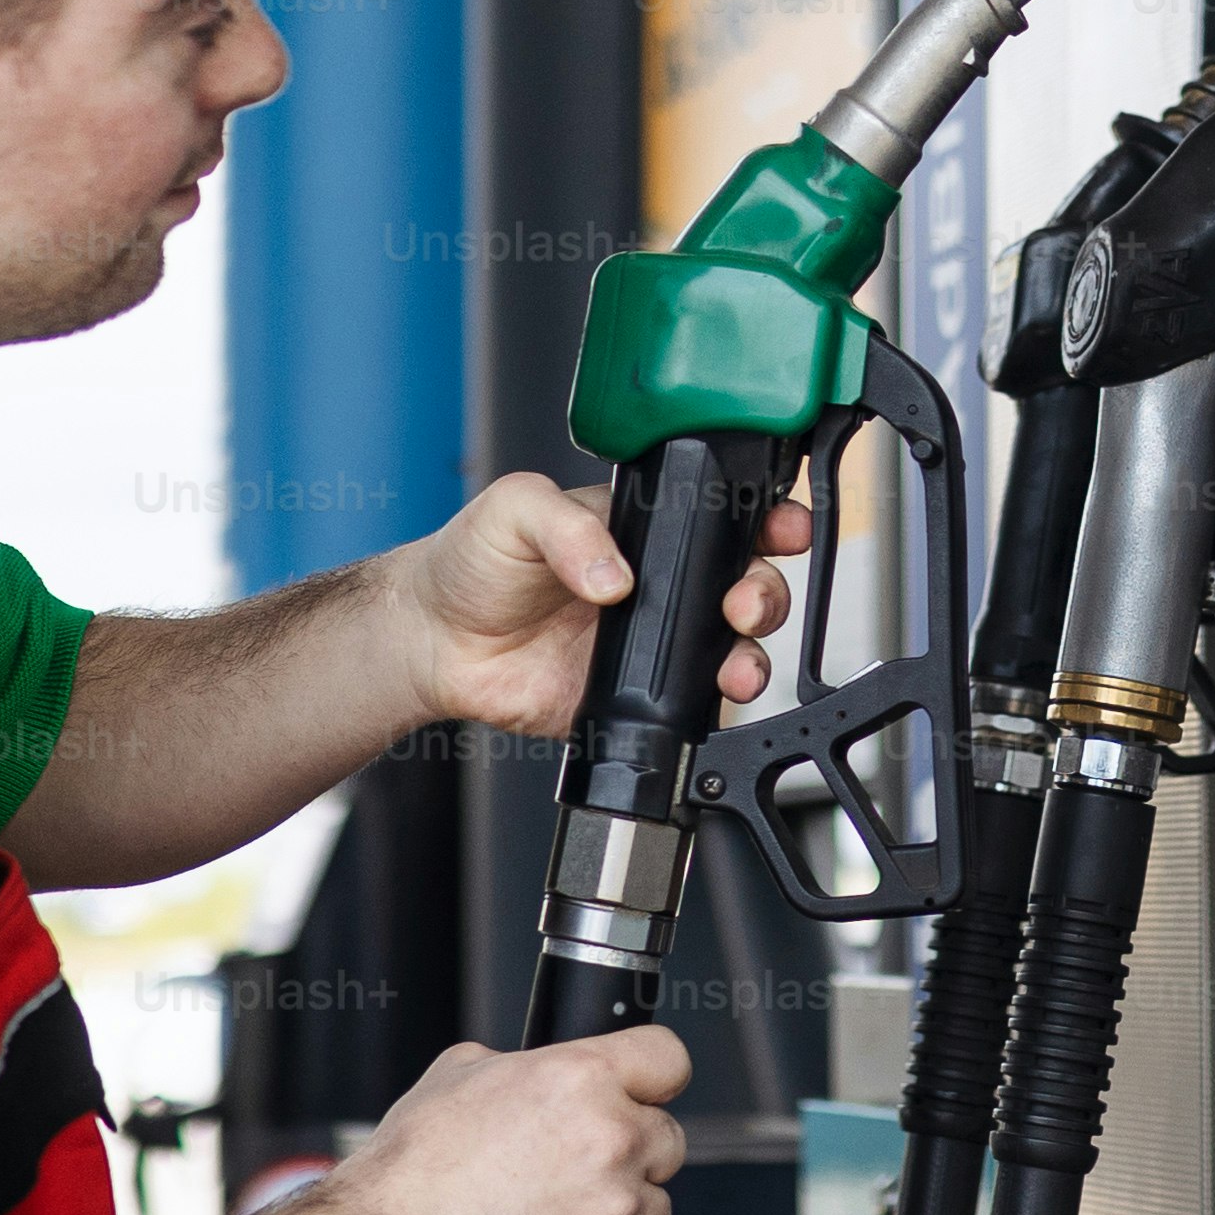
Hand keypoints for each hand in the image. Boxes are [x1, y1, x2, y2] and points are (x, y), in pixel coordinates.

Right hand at [335, 1031, 692, 1214]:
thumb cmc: (413, 1170)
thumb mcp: (459, 1074)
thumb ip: (525, 1067)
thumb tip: (543, 1076)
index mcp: (581, 1079)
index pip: (668, 1060)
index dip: (651, 1081)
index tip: (641, 1097)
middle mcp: (610, 1141)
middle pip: (668, 1144)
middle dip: (631, 1157)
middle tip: (574, 1177)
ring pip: (655, 1214)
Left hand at [396, 468, 810, 740]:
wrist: (434, 642)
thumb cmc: (470, 561)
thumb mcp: (514, 509)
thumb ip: (567, 525)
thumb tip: (615, 573)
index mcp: (640, 530)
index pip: (719, 517)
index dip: (763, 518)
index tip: (780, 525)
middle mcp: (657, 586)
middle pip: (743, 582)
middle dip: (766, 590)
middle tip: (744, 598)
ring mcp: (650, 644)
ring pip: (732, 646)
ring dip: (754, 651)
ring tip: (738, 659)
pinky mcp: (634, 697)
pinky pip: (691, 703)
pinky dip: (715, 704)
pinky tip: (713, 694)